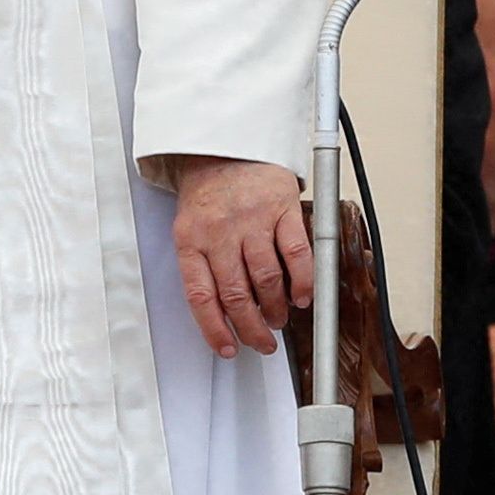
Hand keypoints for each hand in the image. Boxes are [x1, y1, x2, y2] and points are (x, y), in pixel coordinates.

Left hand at [169, 154, 314, 358]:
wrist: (224, 145)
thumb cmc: (208, 192)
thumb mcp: (190, 227)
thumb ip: (204, 265)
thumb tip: (223, 313)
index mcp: (190, 240)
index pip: (200, 296)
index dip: (215, 329)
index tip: (228, 349)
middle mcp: (219, 232)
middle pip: (238, 295)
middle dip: (252, 329)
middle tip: (262, 343)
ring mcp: (252, 221)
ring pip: (268, 281)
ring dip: (277, 309)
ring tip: (279, 319)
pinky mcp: (282, 210)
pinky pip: (297, 255)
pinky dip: (304, 282)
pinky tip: (303, 297)